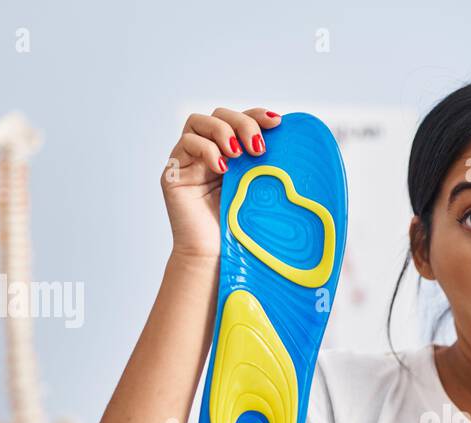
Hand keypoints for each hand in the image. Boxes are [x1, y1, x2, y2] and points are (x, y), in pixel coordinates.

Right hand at [160, 107, 282, 257]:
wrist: (217, 260)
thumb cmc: (241, 233)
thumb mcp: (261, 194)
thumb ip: (268, 170)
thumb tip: (297, 149)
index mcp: (232, 156)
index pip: (241, 120)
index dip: (256, 115)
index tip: (278, 122)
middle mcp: (209, 154)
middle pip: (220, 114)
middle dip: (242, 123)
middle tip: (258, 147)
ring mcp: (189, 161)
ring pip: (198, 121)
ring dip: (222, 130)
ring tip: (239, 154)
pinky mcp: (174, 173)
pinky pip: (186, 143)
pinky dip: (206, 150)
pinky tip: (222, 169)